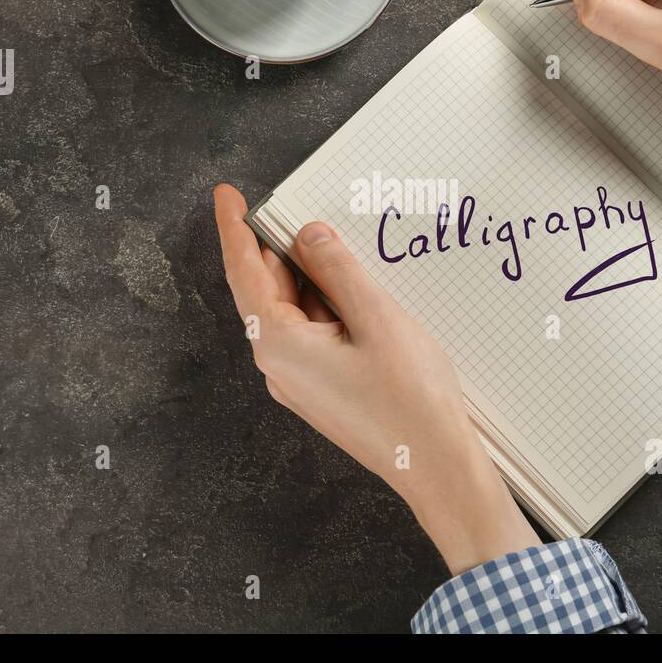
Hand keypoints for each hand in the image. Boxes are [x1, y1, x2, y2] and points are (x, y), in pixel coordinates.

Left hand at [213, 184, 538, 574]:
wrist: (436, 466)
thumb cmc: (411, 400)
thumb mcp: (375, 316)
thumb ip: (337, 269)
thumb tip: (309, 236)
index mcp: (280, 344)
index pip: (243, 273)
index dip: (233, 229)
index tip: (225, 196)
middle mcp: (278, 365)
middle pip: (266, 291)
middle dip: (278, 250)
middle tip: (299, 211)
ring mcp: (299, 381)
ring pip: (292, 313)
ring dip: (309, 279)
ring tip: (337, 252)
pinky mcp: (322, 390)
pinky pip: (311, 335)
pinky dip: (324, 306)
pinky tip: (352, 293)